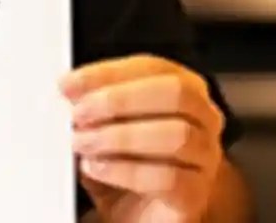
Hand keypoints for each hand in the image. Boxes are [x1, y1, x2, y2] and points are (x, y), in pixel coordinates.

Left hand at [61, 55, 224, 222]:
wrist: (137, 214)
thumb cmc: (122, 162)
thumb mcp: (102, 126)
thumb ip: (92, 105)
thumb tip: (70, 90)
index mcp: (182, 90)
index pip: (153, 67)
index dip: (109, 73)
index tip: (70, 83)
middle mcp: (202, 120)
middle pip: (176, 94)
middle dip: (120, 100)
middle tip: (79, 113)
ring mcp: (205, 157)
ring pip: (176, 135)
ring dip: (120, 136)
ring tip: (84, 143)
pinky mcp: (196, 194)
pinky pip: (170, 178)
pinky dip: (126, 170)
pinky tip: (97, 168)